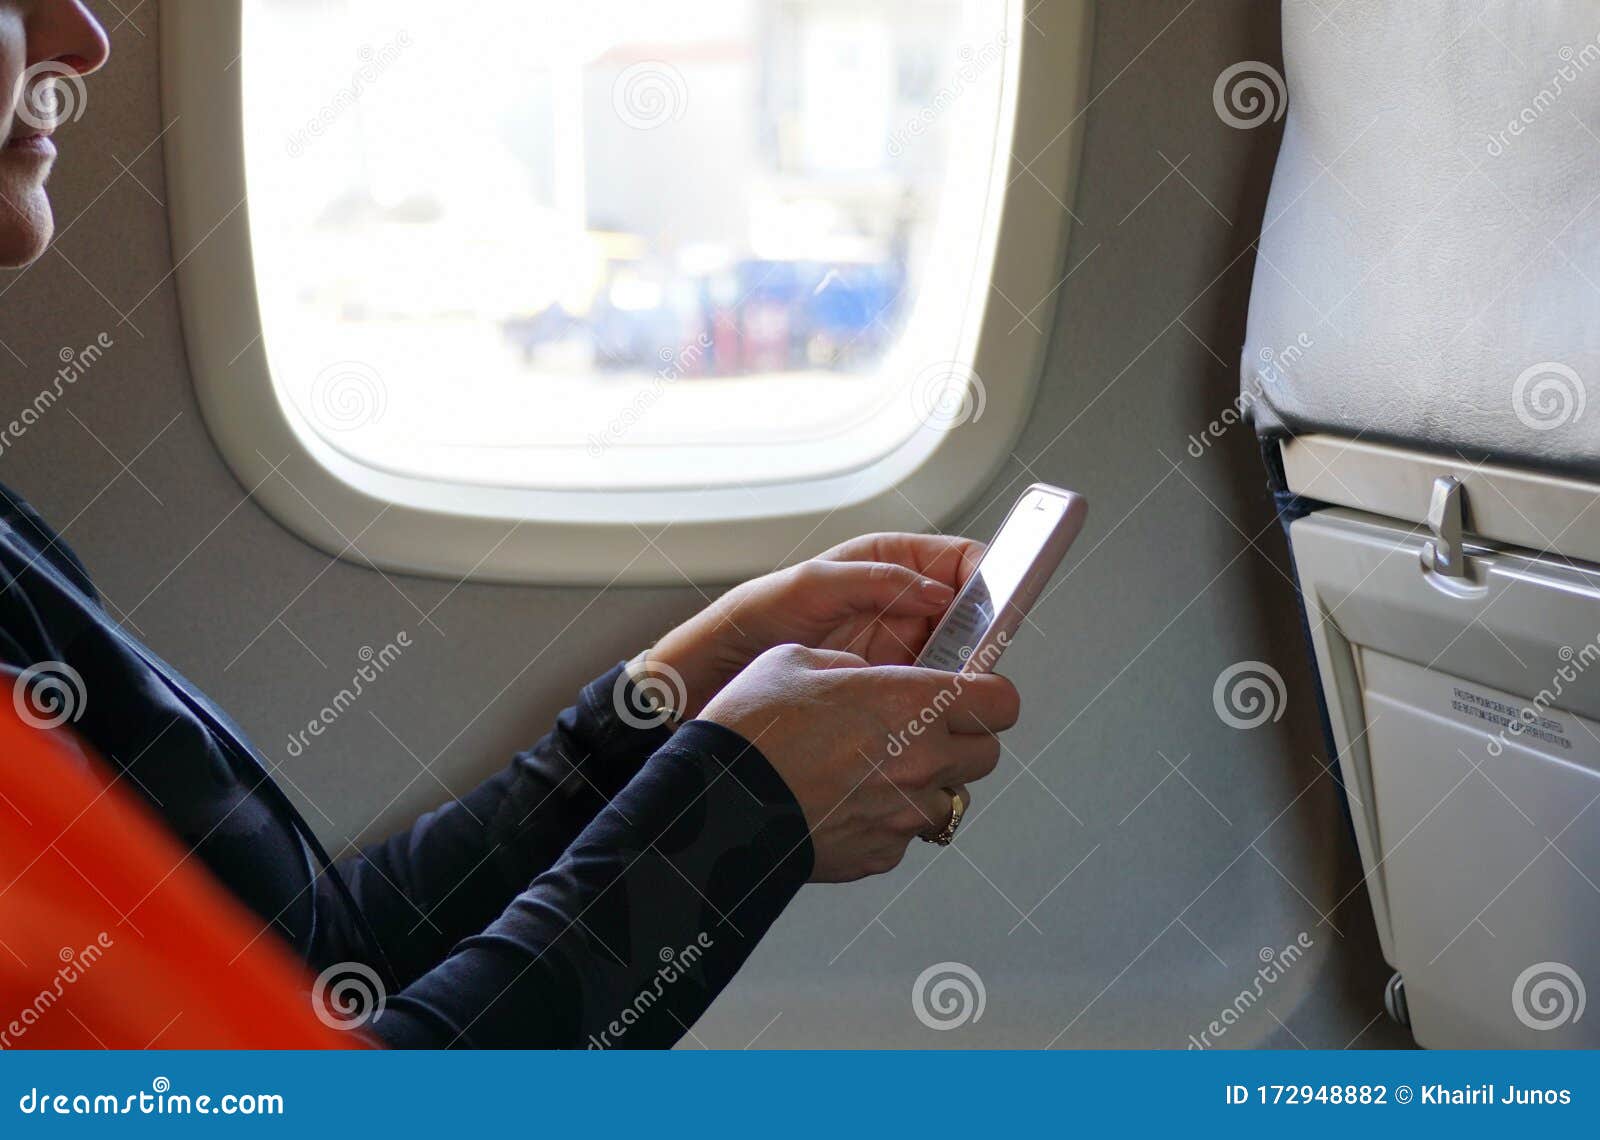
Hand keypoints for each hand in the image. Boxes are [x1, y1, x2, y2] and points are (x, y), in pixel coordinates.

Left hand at [647, 533, 984, 718]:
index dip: (990, 573)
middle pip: (969, 615)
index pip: (960, 560)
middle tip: (980, 653)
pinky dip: (937, 703)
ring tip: (954, 686)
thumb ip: (872, 580)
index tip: (1004, 594)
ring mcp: (896, 650)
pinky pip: (929, 694)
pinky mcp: (887, 688)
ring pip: (955, 659)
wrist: (716, 678)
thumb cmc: (753, 622)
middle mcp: (899, 606)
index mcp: (888, 565)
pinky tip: (931, 712)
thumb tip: (933, 588)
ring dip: (961, 674)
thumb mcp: (808, 587)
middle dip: (982, 633)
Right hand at [700, 643, 1019, 881]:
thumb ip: (853, 667)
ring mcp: (905, 815)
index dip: (989, 695)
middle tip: (921, 729)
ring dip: (927, 784)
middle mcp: (922, 761)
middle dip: (963, 739)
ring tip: (875, 770)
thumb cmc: (750, 729)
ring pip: (950, 798)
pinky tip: (846, 802)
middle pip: (988, 753)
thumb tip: (871, 678)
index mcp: (911, 703)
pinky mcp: (881, 854)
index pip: (1002, 702)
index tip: (972, 693)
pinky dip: (888, 820)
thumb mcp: (797, 660)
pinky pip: (906, 835)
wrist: (717, 804)